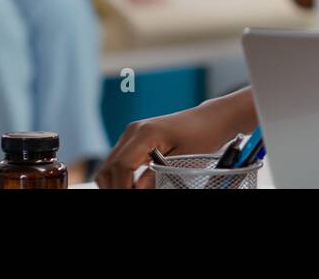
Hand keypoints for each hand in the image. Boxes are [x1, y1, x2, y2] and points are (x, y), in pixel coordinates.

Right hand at [96, 98, 244, 188]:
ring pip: (109, 165)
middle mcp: (133, 131)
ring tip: (132, 191)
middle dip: (114, 187)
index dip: (122, 187)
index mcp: (145, 133)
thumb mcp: (182, 161)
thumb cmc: (202, 137)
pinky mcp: (135, 139)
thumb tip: (137, 191)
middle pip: (109, 167)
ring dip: (116, 183)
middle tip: (129, 196)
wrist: (209, 120)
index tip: (130, 197)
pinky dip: (121, 176)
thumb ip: (156, 177)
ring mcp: (132, 134)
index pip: (121, 165)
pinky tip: (134, 186)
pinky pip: (119, 161)